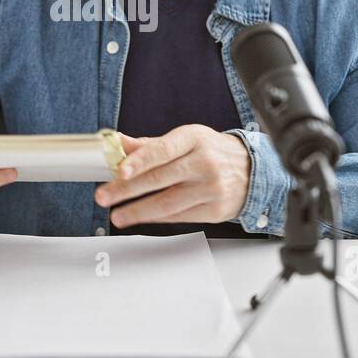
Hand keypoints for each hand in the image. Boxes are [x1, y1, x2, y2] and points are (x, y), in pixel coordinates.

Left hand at [94, 125, 249, 227]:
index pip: (163, 149)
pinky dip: (157, 218)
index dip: (140, 160)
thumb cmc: (212, 152)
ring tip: (118, 214)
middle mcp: (204, 162)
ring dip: (139, 211)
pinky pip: (180, 216)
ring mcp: (211, 187)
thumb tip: (117, 143)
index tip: (119, 170)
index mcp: (194, 139)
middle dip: (128, 189)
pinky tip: (142, 217)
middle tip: (105, 196)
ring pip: (169, 203)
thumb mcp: (185, 139)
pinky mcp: (215, 209)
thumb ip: (149, 144)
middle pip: (160, 178)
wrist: (252, 171)